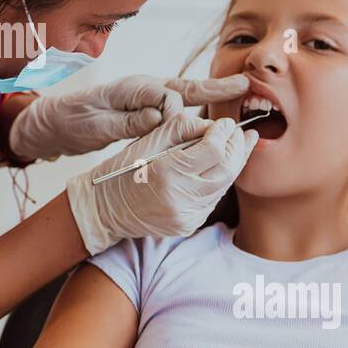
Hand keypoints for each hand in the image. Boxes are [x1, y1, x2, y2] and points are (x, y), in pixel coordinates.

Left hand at [8, 73, 249, 161]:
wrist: (52, 122)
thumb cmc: (70, 123)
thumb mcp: (95, 126)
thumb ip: (127, 122)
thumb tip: (160, 117)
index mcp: (130, 88)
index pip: (167, 96)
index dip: (178, 114)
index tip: (181, 133)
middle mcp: (141, 87)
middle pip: (184, 86)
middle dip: (214, 87)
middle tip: (244, 84)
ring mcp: (144, 97)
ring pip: (184, 94)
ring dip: (211, 94)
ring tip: (240, 89)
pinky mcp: (144, 108)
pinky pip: (176, 105)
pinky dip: (197, 105)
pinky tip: (214, 109)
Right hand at [64, 111, 258, 256]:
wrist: (105, 209)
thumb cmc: (123, 170)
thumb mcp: (146, 141)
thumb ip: (181, 128)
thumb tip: (212, 125)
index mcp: (166, 172)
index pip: (213, 150)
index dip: (223, 133)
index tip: (225, 122)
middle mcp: (180, 198)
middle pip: (226, 170)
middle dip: (237, 148)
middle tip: (242, 133)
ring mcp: (186, 215)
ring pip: (224, 186)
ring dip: (235, 164)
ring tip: (242, 146)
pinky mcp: (188, 225)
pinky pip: (213, 200)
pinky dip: (220, 181)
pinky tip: (223, 168)